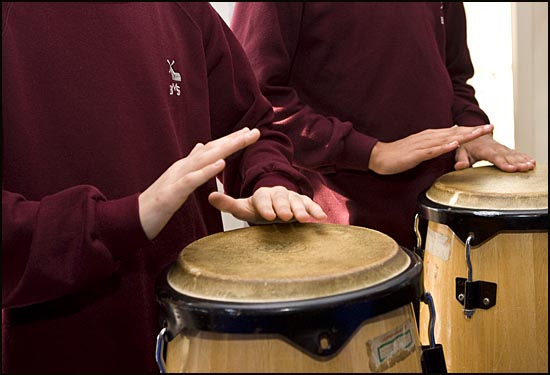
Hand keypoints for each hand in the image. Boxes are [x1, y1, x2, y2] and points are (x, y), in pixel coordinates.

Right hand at [138, 127, 260, 239]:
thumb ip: (189, 165)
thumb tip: (200, 147)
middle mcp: (182, 167)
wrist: (133, 219)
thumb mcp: (176, 182)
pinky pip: (191, 180)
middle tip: (255, 132)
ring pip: (204, 159)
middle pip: (211, 150)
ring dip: (224, 148)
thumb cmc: (155, 204)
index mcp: (184, 167)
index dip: (229, 141)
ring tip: (243, 140)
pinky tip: (221, 164)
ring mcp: (176, 178)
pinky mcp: (172, 193)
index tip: (248, 134)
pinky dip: (206, 170)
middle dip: (234, 140)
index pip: (211, 150)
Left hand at [208, 186, 327, 223]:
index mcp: (261, 193)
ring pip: (297, 201)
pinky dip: (315, 210)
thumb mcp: (242, 207)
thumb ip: (227, 203)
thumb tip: (210, 196)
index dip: (265, 206)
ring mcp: (292, 197)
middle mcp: (278, 193)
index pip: (262, 197)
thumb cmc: (257, 208)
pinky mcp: (303, 203)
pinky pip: (310, 204)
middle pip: (281, 198)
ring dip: (301, 209)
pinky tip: (321, 217)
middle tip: (285, 216)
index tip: (268, 215)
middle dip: (283, 207)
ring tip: (304, 219)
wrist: (274, 205)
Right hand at [368, 124, 493, 174]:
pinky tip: (454, 145)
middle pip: (454, 133)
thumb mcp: (420, 148)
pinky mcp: (415, 154)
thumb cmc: (398, 154)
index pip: (454, 131)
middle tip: (491, 127)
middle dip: (473, 130)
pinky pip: (431, 151)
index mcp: (430, 136)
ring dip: (463, 136)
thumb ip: (435, 144)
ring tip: (478, 133)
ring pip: (446, 139)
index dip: (471, 129)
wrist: (379, 156)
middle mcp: (428, 137)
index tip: (487, 128)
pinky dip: (443, 147)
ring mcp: (422, 145)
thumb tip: (450, 139)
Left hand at [455, 133, 535, 171]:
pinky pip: (516, 153)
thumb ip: (461, 160)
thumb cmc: (466, 146)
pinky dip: (524, 157)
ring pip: (513, 154)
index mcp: (483, 149)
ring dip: (523, 160)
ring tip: (531, 166)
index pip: (494, 156)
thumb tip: (459, 166)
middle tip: (525, 168)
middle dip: (517, 162)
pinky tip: (532, 162)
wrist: (473, 135)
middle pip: (507, 156)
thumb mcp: (460, 152)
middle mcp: (494, 147)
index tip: (511, 168)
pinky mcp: (505, 150)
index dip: (503, 162)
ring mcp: (501, 148)